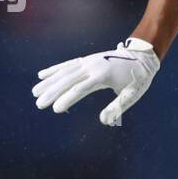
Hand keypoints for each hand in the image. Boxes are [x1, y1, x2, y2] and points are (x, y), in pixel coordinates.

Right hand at [33, 37, 159, 125]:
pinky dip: (54, 69)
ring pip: (65, 72)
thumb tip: (104, 121)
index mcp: (103, 76)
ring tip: (35, 92)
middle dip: (52, 93)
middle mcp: (92, 67)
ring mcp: (88, 62)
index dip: (67, 99)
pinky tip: (41, 75)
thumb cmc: (138, 79)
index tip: (56, 109)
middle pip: (68, 80)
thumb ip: (117, 107)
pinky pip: (68, 65)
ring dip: (49, 82)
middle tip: (39, 104)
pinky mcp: (87, 60)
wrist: (142, 57)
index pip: (81, 89)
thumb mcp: (132, 95)